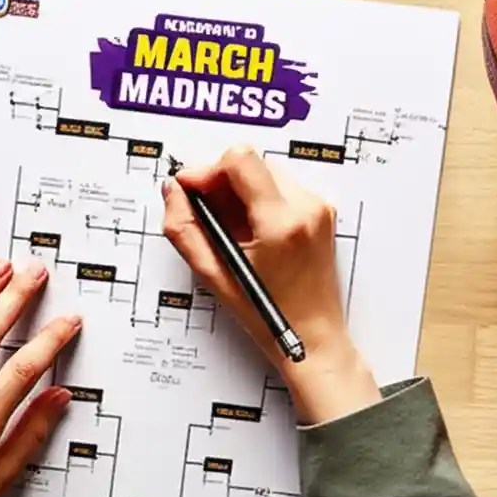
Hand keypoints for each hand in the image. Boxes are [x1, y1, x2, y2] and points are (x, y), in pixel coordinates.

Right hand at [161, 146, 381, 424]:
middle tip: (208, 215)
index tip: (191, 190)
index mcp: (281, 223)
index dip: (206, 171)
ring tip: (232, 228)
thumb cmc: (270, 315)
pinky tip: (252, 231)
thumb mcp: (214, 275)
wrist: (313, 337)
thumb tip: (174, 192)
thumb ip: (184, 228)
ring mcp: (318, 207)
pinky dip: (259, 200)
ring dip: (240, 191)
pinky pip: (280, 187)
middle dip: (222, 182)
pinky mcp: (322, 211)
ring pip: (265, 171)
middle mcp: (306, 207)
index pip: (240, 160)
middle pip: (251, 162)